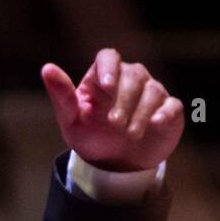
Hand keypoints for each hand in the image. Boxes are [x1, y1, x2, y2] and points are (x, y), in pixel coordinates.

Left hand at [41, 48, 183, 171]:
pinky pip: (172, 106)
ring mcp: (152, 92)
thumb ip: (62, 95)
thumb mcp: (71, 119)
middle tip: (114, 124)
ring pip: (152, 91)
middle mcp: (130, 78)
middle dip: (123, 100)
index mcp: (104, 75)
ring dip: (141, 113)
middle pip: (132, 76)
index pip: (109, 57)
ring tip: (130, 135)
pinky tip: (156, 124)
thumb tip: (47, 68)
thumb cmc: (91, 135)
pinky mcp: (169, 110)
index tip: (105, 86)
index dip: (109, 68)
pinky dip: (165, 114)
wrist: (114, 163)